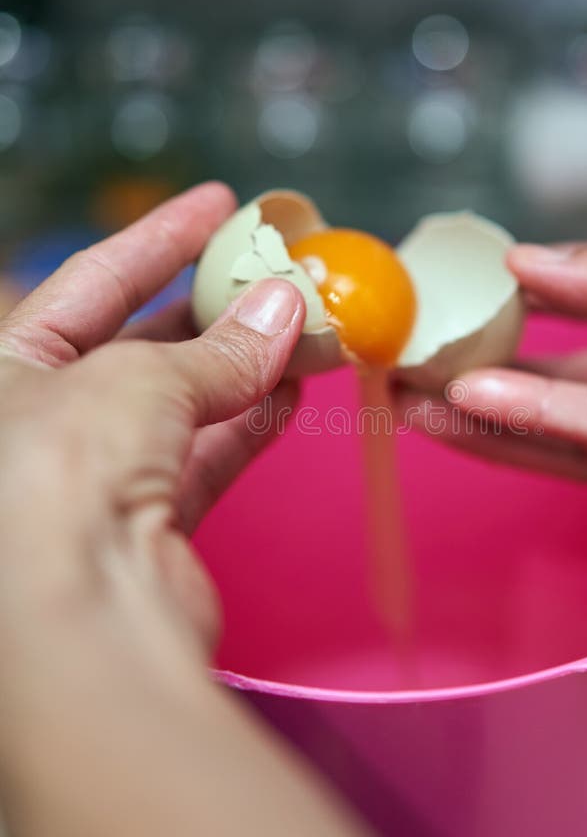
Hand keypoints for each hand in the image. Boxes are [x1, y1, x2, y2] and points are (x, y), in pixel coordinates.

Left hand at [0, 184, 386, 836]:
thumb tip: (286, 308)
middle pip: (140, 342)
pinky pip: (209, 454)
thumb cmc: (59, 483)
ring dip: (249, 363)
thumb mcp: (135, 385)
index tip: (221, 205)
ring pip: (185, 401)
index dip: (158, 239)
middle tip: (279, 269)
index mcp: (1, 375)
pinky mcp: (149, 526)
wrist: (79, 632)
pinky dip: (254, 420)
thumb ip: (215, 350)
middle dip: (215, 304)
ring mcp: (96, 478)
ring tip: (307, 326)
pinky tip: (296, 388)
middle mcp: (37, 424)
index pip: (87, 282)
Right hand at [399, 172, 586, 485]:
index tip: (453, 305)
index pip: (582, 323)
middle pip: (558, 385)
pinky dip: (536, 419)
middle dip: (478, 379)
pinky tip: (474, 397)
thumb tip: (523, 268)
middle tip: (407, 368)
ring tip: (411, 399)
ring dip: (486, 416)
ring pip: (566, 429)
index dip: (514, 317)